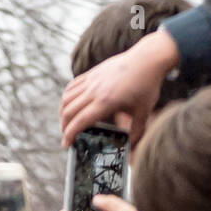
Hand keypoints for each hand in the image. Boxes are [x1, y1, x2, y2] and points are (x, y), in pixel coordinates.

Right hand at [60, 28, 179, 146]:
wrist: (147, 59)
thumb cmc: (147, 86)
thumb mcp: (143, 113)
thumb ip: (136, 134)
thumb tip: (132, 151)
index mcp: (106, 102)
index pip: (80, 121)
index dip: (69, 135)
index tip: (66, 145)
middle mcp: (94, 90)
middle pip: (69, 111)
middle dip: (64, 127)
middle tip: (67, 137)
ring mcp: (92, 80)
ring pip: (67, 98)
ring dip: (63, 112)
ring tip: (67, 123)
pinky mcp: (92, 73)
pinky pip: (72, 86)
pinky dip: (67, 97)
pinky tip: (70, 105)